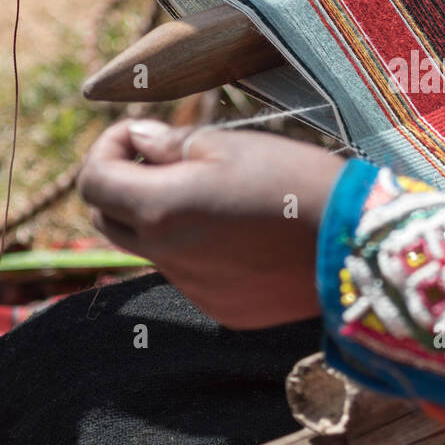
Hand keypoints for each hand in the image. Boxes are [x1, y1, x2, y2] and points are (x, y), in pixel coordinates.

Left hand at [76, 119, 346, 328]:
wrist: (352, 244)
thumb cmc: (294, 181)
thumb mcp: (232, 146)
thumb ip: (172, 143)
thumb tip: (138, 141)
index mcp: (159, 208)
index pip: (92, 181)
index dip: (107, 148)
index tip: (139, 136)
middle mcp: (164, 256)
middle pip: (107, 220)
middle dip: (122, 185)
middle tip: (163, 162)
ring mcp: (191, 288)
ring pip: (151, 248)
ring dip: (163, 218)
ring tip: (217, 197)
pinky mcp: (221, 308)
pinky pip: (190, 275)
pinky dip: (199, 251)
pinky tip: (246, 235)